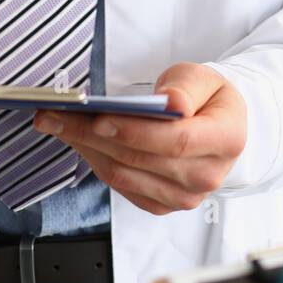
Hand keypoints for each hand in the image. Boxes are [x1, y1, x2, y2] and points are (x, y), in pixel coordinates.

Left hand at [32, 62, 246, 214]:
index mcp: (226, 140)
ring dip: (85, 148)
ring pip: (124, 175)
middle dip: (92, 135)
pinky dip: (95, 161)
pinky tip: (78, 140)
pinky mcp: (162, 204)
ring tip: (57, 123)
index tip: (99, 118)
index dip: (135, 132)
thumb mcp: (203, 77)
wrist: (217, 125)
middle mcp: (207, 176)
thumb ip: (186, 87)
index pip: (175, 142)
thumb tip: (170, 102)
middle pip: (141, 160)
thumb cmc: (207, 98)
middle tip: (56, 114)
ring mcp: (184, 196)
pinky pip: (121, 186)